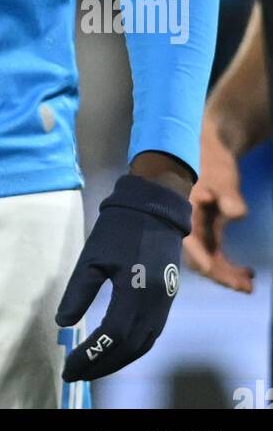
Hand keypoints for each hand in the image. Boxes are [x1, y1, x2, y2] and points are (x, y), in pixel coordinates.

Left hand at [56, 173, 191, 381]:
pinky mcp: (166, 300)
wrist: (155, 208)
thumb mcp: (93, 256)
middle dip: (102, 365)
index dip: (91, 355)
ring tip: (92, 367)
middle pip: (129, 348)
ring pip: (142, 345)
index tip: (69, 367)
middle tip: (76, 374)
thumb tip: (63, 323)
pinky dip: (131, 348)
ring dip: (117, 360)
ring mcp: (164, 304)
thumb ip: (78, 291)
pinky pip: (150, 335)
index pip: (112, 336)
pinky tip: (115, 350)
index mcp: (136, 292)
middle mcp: (155, 304)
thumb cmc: (120, 228)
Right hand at [184, 115, 253, 292]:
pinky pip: (214, 252)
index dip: (199, 258)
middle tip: (245, 287)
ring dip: (227, 273)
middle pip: (200, 256)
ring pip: (208, 258)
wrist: (207, 143)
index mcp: (181, 211)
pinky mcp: (204, 227)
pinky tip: (245, 270)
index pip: (188, 241)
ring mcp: (194, 226)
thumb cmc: (210, 158)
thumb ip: (228, 195)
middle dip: (221, 274)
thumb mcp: (222, 175)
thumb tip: (236, 213)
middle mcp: (184, 223)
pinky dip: (227, 263)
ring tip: (249, 283)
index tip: (212, 270)